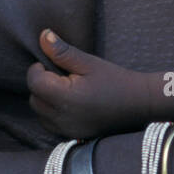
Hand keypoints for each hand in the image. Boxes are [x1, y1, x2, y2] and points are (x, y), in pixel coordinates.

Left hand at [26, 30, 152, 136]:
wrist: (140, 104)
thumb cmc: (116, 80)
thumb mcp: (90, 62)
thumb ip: (62, 52)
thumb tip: (43, 36)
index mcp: (66, 98)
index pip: (34, 82)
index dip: (37, 69)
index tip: (52, 62)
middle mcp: (63, 118)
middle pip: (34, 98)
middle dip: (40, 84)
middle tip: (60, 74)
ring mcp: (67, 130)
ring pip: (39, 113)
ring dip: (44, 99)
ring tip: (65, 88)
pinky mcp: (72, 136)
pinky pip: (50, 124)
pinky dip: (52, 113)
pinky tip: (69, 103)